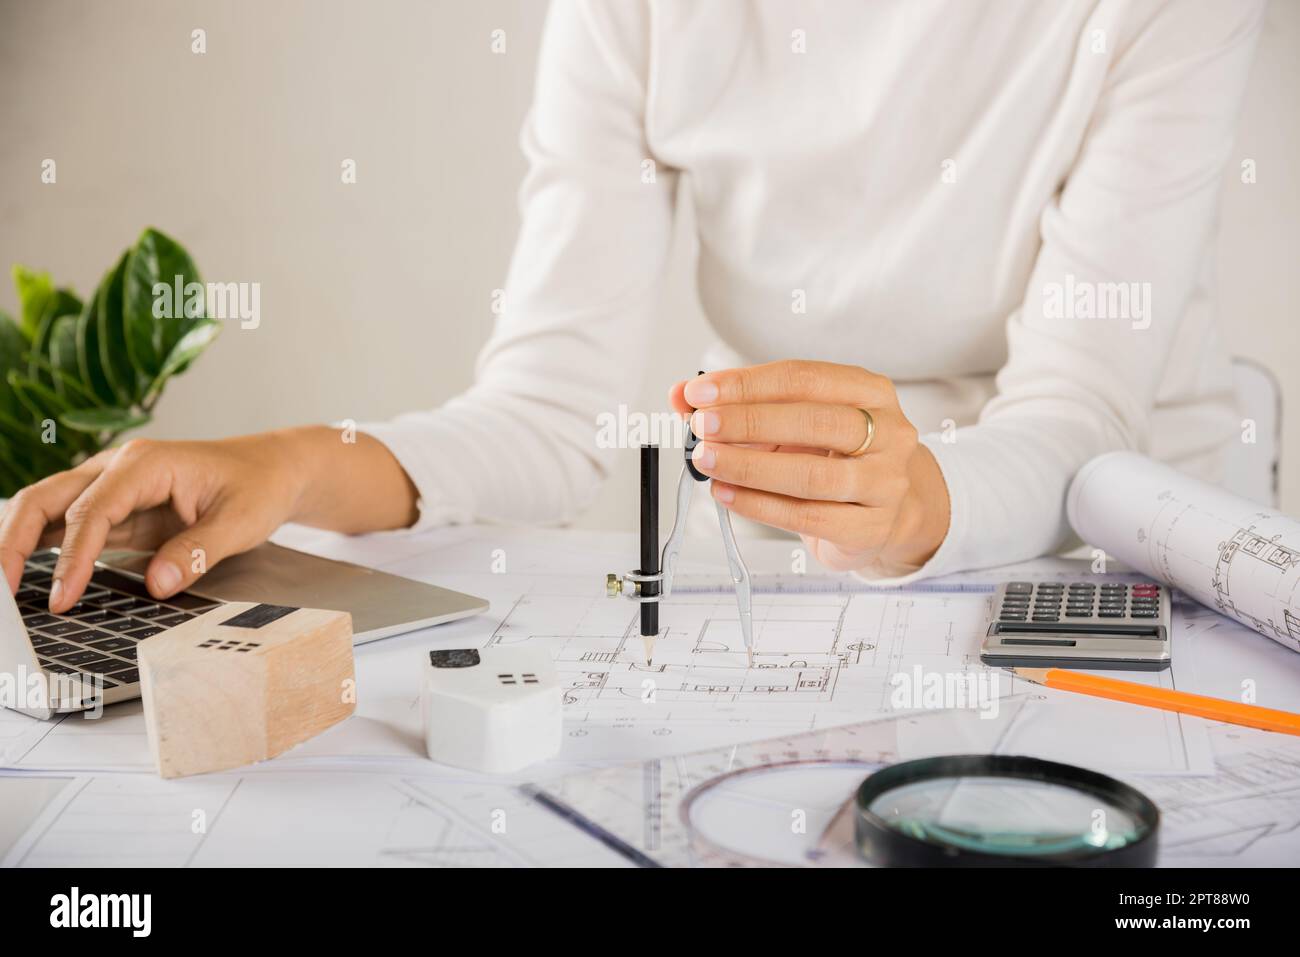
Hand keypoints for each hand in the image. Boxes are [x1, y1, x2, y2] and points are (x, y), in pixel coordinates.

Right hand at [0, 427, 418, 611]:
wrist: (273, 470)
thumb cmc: (259, 486)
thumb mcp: (243, 520)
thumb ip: (199, 550)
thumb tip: (157, 583)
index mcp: (145, 463)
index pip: (92, 511)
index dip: (73, 557)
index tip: (64, 598)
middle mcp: (118, 468)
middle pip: (45, 499)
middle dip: (12, 543)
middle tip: (2, 591)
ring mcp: (111, 487)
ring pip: (45, 511)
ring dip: (16, 546)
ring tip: (4, 591)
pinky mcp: (115, 509)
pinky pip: (65, 527)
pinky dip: (41, 551)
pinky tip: (26, 580)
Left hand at [669, 360, 949, 576]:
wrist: (887, 511)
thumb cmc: (835, 456)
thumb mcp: (794, 422)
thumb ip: (741, 406)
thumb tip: (682, 397)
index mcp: (870, 392)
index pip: (803, 379)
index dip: (746, 384)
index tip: (700, 392)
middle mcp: (888, 434)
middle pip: (815, 422)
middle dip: (749, 422)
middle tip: (702, 425)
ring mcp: (884, 483)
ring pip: (812, 475)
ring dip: (750, 467)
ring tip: (707, 460)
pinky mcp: (869, 528)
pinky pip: (807, 517)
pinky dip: (759, 506)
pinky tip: (727, 494)